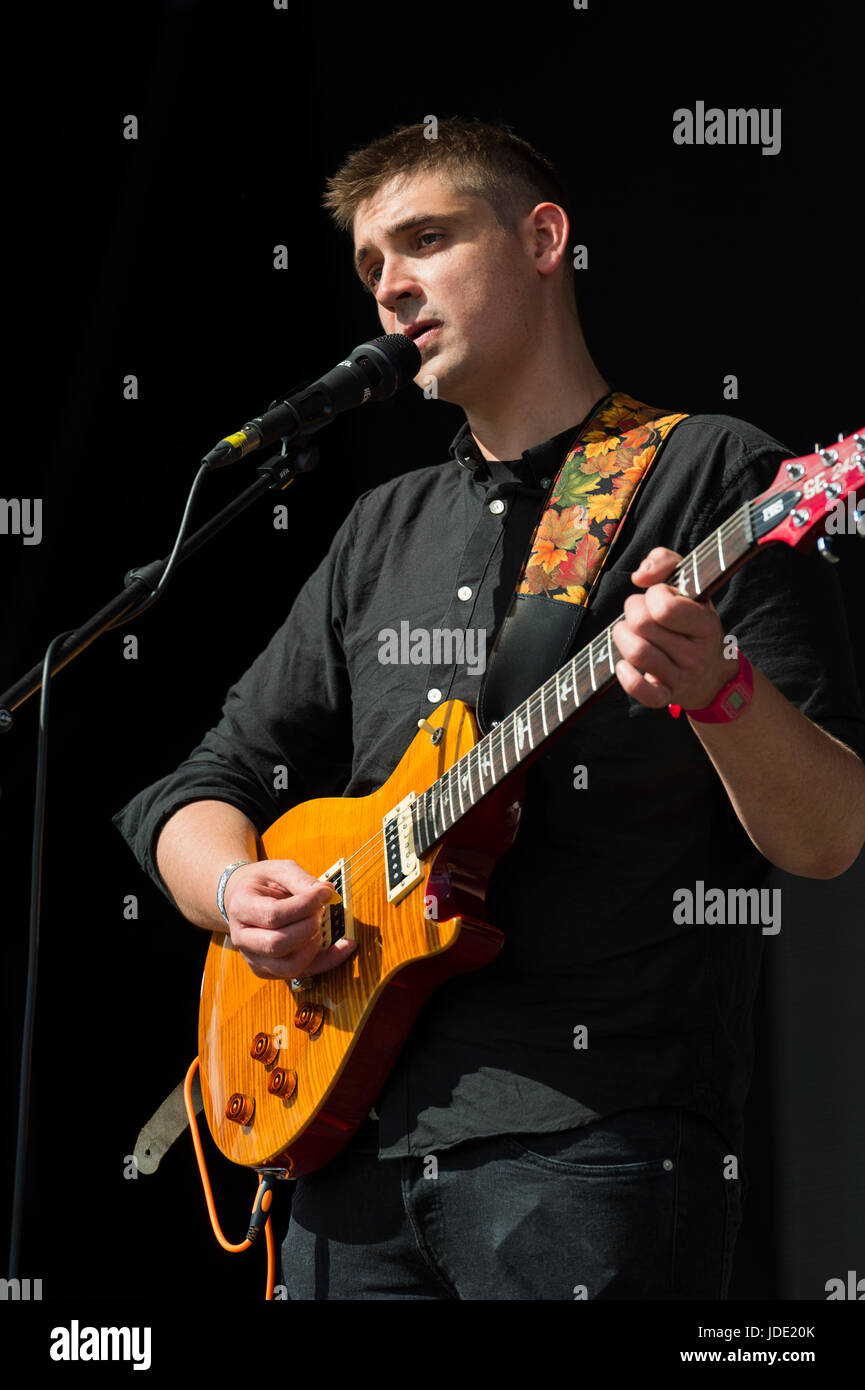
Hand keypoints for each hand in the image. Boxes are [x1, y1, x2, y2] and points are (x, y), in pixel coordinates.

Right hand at [222, 859, 356, 979]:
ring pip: (289, 966)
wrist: (244, 899)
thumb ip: (301, 880)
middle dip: (308, 927)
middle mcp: (242, 938)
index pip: (273, 915)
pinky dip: (328, 961)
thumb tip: (327, 892)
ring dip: (314, 947)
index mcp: (241, 907)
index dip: (304, 906)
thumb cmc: (263, 883)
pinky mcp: (269, 971)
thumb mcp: (278, 870)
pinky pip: (301, 974)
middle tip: (319, 910)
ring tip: (319, 926)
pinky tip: (344, 945)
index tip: (325, 893)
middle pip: (277, 944)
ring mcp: (254, 958)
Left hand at [612, 548, 733, 710]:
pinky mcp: (666, 696)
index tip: (658, 596)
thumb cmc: (692, 621)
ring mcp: (682, 677)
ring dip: (622, 636)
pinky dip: (627, 677)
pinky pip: (642, 692)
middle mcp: (697, 653)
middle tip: (638, 612)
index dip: (653, 594)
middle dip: (632, 611)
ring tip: (627, 631)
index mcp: (707, 624)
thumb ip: (666, 561)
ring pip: (637, 653)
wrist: (711, 675)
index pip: (666, 607)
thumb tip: (640, 576)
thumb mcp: (690, 584)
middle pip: (643, 625)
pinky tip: (624, 665)